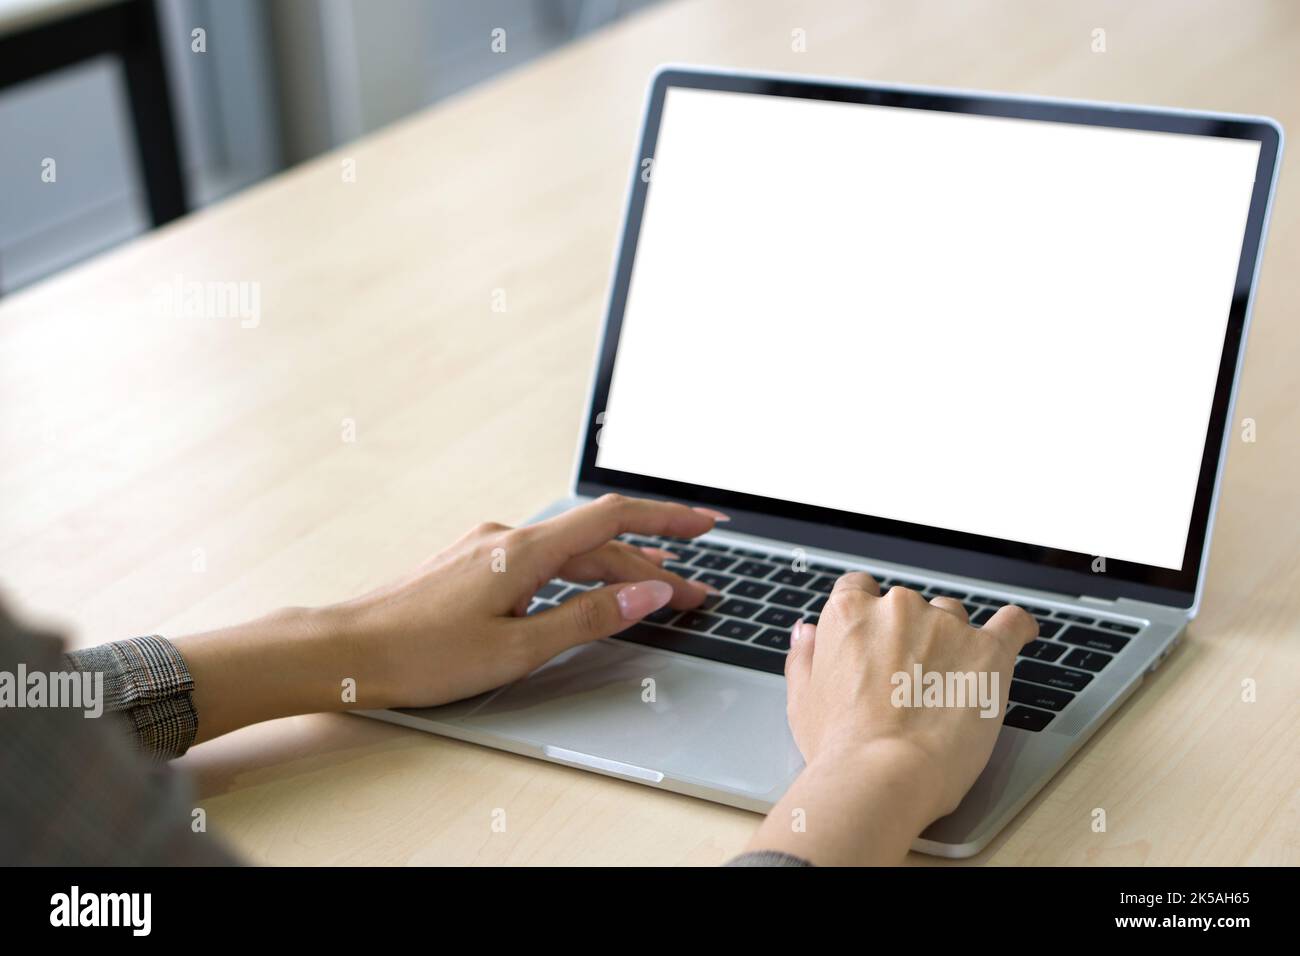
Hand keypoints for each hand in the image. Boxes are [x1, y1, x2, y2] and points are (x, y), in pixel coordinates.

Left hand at [175, 495, 725, 740]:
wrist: (342, 650)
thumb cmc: (420, 655)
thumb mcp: (518, 649)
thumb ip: (589, 617)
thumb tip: (649, 592)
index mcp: (525, 551)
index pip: (614, 520)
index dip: (667, 520)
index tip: (708, 524)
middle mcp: (508, 538)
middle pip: (596, 543)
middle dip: (651, 566)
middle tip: (693, 596)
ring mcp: (486, 548)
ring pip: (567, 554)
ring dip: (614, 572)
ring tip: (653, 592)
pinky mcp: (470, 565)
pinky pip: (540, 561)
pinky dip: (576, 574)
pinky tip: (583, 591)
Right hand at [744, 574, 1037, 864]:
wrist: (883, 775)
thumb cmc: (840, 747)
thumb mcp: (803, 700)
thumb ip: (804, 657)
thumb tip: (806, 633)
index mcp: (849, 614)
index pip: (859, 589)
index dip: (868, 615)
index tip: (876, 637)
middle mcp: (897, 608)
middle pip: (910, 606)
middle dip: (911, 636)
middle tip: (909, 682)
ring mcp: (945, 626)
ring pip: (954, 618)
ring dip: (953, 642)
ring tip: (950, 687)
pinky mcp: (988, 651)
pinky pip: (1012, 623)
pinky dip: (1017, 627)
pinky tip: (1018, 633)